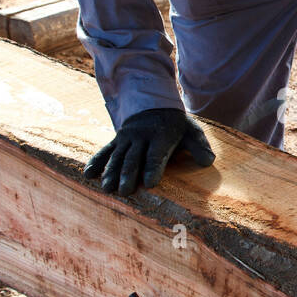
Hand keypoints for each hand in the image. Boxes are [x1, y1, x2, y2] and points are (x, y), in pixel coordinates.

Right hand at [84, 108, 215, 195]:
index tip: (149, 183)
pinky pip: (105, 151)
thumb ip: (199, 146)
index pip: (156, 154)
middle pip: (134, 158)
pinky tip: (88, 175)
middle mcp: (141, 137)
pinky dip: (96, 162)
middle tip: (125, 192)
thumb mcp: (191, 131)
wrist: (154, 104)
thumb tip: (208, 161)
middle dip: (128, 174)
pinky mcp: (116, 141)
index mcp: (161, 136)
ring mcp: (126, 138)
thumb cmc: (176, 125)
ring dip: (111, 172)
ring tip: (107, 189)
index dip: (153, 168)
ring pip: (118, 156)